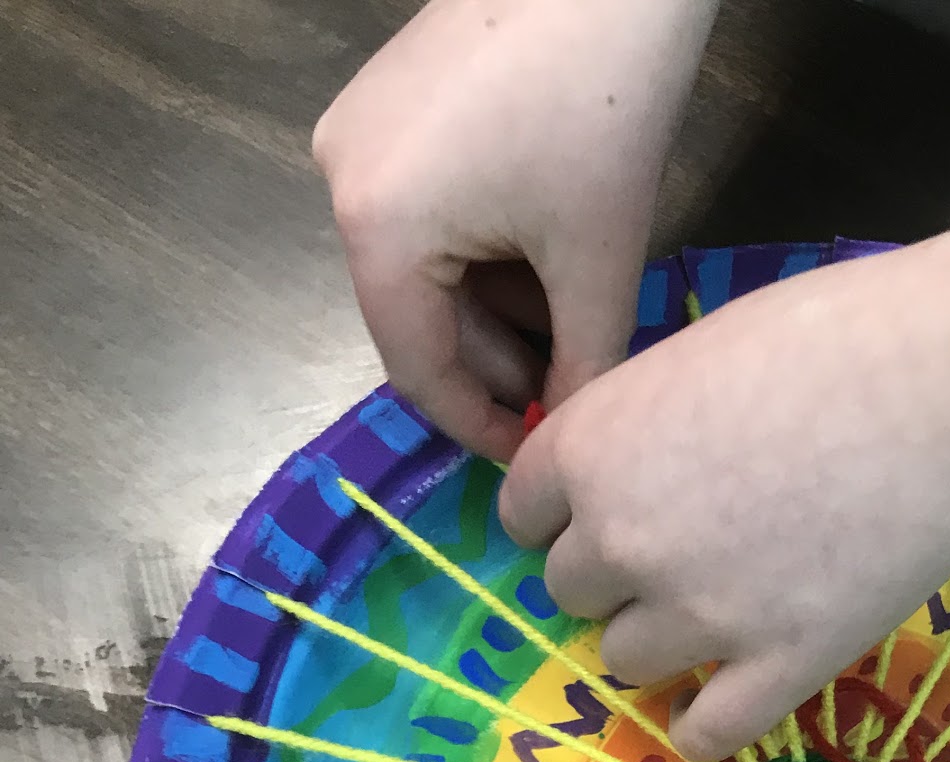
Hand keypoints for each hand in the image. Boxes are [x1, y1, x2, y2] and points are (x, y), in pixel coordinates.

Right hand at [313, 0, 718, 462]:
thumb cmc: (601, 111)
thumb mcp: (597, 261)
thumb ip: (583, 367)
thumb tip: (573, 438)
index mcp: (376, 229)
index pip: (419, 368)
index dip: (480, 425)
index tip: (535, 457)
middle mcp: (342, 184)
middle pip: (419, 318)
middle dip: (499, 365)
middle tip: (568, 393)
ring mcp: (359, 138)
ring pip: (429, 270)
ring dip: (500, 312)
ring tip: (574, 327)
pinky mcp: (389, 109)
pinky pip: (432, 216)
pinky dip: (487, 254)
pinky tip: (549, 263)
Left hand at [499, 246, 949, 760]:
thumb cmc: (835, 335)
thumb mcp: (700, 353)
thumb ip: (643, 425)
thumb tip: (634, 471)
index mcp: (592, 446)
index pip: (524, 513)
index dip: (565, 515)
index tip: (606, 513)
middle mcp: (623, 539)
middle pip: (571, 592)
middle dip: (614, 577)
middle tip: (682, 552)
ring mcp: (699, 614)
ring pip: (623, 661)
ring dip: (657, 642)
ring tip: (716, 614)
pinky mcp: (778, 667)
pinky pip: (705, 732)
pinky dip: (700, 724)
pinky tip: (717, 702)